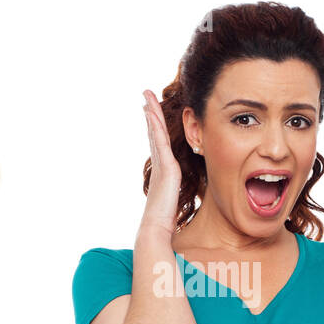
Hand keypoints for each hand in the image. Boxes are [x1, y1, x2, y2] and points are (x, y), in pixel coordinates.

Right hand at [141, 89, 182, 235]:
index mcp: (164, 171)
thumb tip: (177, 194)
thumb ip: (176, 192)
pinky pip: (159, 141)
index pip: (159, 143)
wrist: (155, 228)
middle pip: (154, 132)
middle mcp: (160, 164)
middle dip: (150, 113)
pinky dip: (155, 126)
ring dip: (151, 113)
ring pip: (154, 133)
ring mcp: (161, 164)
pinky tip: (152, 113)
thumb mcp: (174, 200)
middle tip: (146, 95)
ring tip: (147, 96)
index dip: (155, 126)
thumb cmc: (164, 220)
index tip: (152, 111)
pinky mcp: (165, 167)